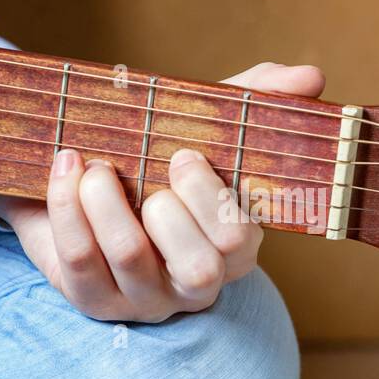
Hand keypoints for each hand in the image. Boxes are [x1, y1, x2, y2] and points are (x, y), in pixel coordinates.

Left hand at [0, 62, 325, 321]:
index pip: (240, 242)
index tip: (183, 154)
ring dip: (106, 199)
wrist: (74, 181)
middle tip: (149, 165)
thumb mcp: (202, 126)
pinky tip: (67, 169)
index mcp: (233, 248)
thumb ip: (254, 99)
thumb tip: (311, 78)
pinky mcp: (94, 301)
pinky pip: (81, 260)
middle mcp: (195, 284)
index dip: (210, 197)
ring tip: (93, 166)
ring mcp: (145, 299)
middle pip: (200, 268)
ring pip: (131, 257)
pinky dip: (69, 206)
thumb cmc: (151, 159)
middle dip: (171, 210)